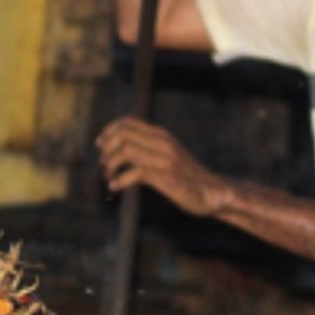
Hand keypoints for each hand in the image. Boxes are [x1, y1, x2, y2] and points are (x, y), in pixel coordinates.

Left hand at [96, 116, 223, 216]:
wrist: (213, 193)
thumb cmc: (187, 177)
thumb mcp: (167, 155)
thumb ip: (149, 147)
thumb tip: (122, 144)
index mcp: (162, 135)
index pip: (128, 121)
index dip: (109, 131)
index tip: (101, 145)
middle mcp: (163, 142)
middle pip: (123, 132)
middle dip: (106, 148)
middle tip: (103, 164)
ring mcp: (165, 159)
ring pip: (126, 149)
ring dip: (110, 164)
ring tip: (108, 177)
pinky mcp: (166, 177)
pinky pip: (136, 172)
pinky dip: (120, 180)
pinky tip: (115, 188)